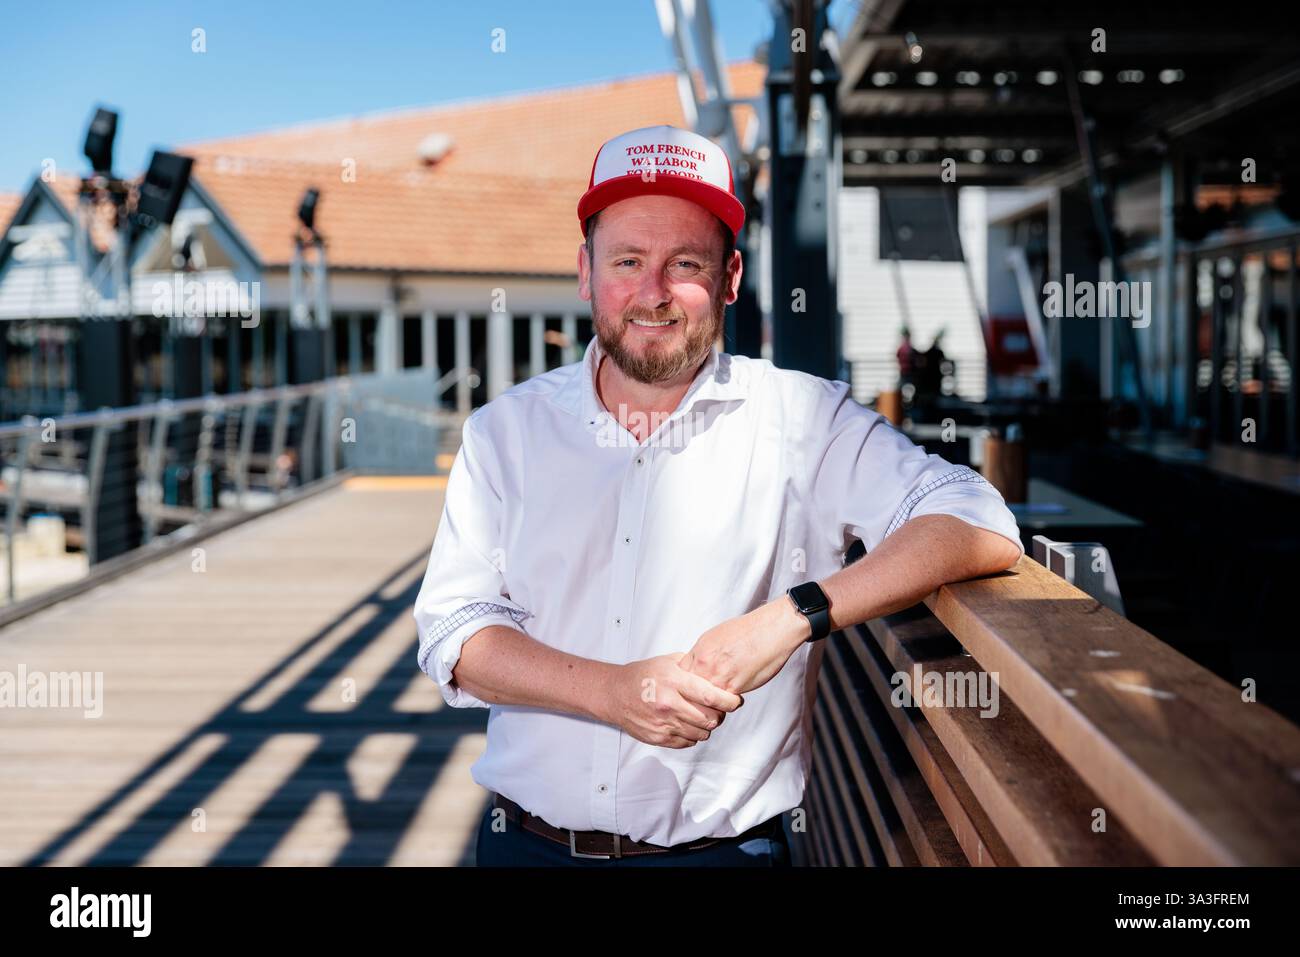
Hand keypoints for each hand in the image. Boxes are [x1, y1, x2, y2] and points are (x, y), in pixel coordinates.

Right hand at [600, 653, 743, 748]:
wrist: (615, 694)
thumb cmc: (642, 676)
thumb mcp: (668, 661)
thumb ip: (693, 665)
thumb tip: (717, 670)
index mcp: (673, 682)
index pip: (710, 696)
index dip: (729, 701)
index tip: (736, 701)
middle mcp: (669, 704)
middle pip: (710, 719)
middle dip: (720, 715)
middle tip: (720, 710)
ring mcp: (664, 724)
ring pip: (702, 733)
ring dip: (707, 727)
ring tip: (702, 716)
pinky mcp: (659, 738)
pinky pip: (688, 742)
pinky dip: (693, 735)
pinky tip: (687, 723)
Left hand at [677, 597, 810, 694]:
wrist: (770, 631)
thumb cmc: (746, 631)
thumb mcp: (714, 637)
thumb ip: (700, 655)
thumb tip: (693, 668)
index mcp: (699, 652)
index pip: (679, 678)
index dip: (682, 687)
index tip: (686, 692)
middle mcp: (705, 665)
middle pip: (687, 693)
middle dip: (691, 701)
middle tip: (697, 705)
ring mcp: (719, 678)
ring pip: (703, 702)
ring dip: (707, 707)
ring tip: (713, 707)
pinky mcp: (734, 688)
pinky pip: (722, 705)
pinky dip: (723, 707)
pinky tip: (728, 703)